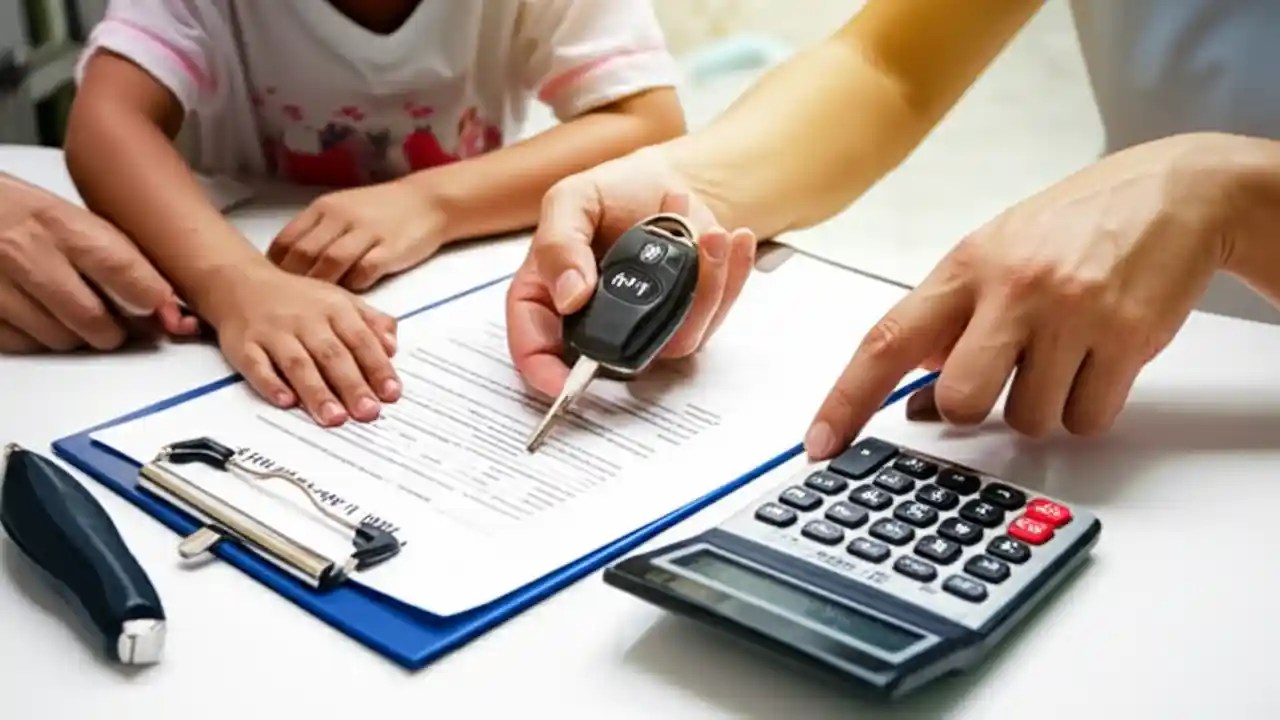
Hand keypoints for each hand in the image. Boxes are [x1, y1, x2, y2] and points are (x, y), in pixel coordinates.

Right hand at [0, 173, 196, 352]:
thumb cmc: (13, 210)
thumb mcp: (64, 215)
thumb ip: (111, 254)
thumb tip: (161, 301)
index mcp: (59, 223)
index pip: (124, 271)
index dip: (153, 300)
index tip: (166, 312)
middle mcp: (27, 253)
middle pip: (93, 319)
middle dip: (113, 330)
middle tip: (115, 323)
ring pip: (60, 339)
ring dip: (75, 336)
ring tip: (68, 312)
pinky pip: (24, 345)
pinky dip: (39, 339)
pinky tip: (37, 316)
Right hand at [202, 264, 400, 425]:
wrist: (241, 282)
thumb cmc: (298, 299)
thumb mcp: (340, 300)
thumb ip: (371, 323)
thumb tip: (392, 347)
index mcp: (334, 309)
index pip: (361, 341)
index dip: (377, 368)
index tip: (391, 393)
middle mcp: (305, 320)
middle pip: (332, 356)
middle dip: (352, 385)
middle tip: (368, 412)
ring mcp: (273, 333)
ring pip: (298, 364)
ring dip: (317, 392)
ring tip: (334, 417)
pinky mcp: (244, 345)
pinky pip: (257, 366)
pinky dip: (271, 384)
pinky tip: (286, 402)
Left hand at [267, 180, 448, 291]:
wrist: (427, 202)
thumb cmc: (380, 210)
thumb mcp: (342, 210)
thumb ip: (317, 232)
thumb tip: (289, 264)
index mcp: (324, 208)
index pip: (287, 239)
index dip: (276, 266)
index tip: (276, 286)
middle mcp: (341, 217)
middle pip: (304, 253)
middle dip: (295, 281)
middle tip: (294, 303)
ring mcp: (366, 233)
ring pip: (331, 263)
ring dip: (322, 287)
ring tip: (320, 306)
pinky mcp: (389, 250)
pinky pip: (363, 272)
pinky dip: (353, 286)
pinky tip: (352, 296)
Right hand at [506, 146, 757, 397]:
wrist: (666, 183)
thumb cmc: (612, 193)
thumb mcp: (571, 200)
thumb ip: (559, 244)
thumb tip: (569, 296)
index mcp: (548, 296)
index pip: (533, 348)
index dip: (543, 371)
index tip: (562, 379)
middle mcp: (595, 322)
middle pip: (616, 354)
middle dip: (649, 310)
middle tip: (671, 244)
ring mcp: (643, 326)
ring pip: (673, 338)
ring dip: (703, 282)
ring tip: (708, 232)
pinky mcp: (685, 319)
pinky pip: (710, 317)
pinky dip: (729, 276)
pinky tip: (733, 241)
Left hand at [803, 134, 1233, 456]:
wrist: (1177, 193)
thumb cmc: (1073, 229)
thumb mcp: (997, 257)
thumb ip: (950, 325)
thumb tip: (915, 405)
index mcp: (966, 266)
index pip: (887, 340)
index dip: (846, 399)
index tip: (821, 443)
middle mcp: (1013, 287)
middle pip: (962, 400)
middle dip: (978, 408)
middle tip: (1006, 375)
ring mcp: (1072, 312)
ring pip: (1030, 419)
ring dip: (1044, 406)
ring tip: (1066, 353)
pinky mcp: (1127, 336)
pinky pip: (1088, 418)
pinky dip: (1090, 407)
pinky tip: (1100, 360)